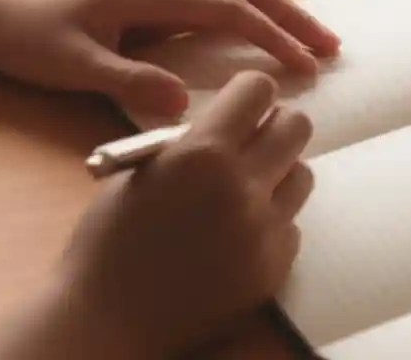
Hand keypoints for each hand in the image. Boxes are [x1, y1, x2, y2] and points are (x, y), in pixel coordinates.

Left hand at [0, 0, 339, 116]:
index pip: (228, 8)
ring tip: (312, 44)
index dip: (272, 35)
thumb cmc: (25, 37)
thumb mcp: (68, 66)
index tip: (304, 68)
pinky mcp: (153, 5)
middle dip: (293, 14)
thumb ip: (126, 82)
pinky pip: (217, 3)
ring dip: (278, 12)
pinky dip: (252, 17)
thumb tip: (184, 103)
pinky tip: (262, 41)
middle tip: (332, 48)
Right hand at [0, 71, 314, 358]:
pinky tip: (236, 237)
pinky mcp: (276, 265)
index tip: (244, 104)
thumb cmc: (109, 241)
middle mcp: (243, 186)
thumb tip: (233, 123)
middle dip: (275, 126)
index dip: (250, 94)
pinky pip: (291, 225)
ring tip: (242, 191)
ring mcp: (265, 228)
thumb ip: (189, 144)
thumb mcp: (139, 173)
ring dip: (278, 175)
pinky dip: (271, 224)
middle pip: (297, 126)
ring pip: (302, 175)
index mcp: (201, 154)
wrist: (108, 320)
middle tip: (254, 140)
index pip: (258, 90)